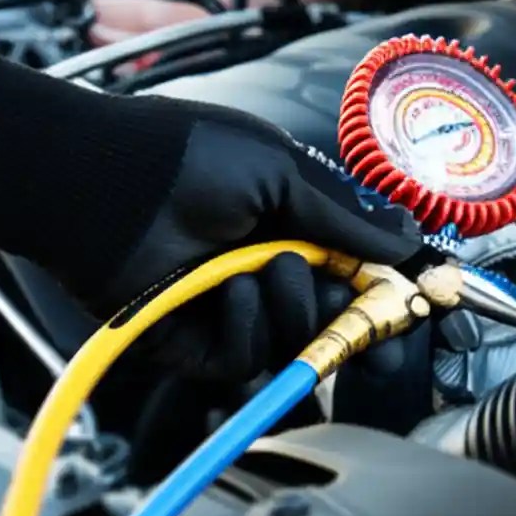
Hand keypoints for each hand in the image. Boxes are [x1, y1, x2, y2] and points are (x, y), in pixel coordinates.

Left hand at [0, 57, 422, 377]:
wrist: (104, 181)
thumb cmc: (185, 158)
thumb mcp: (280, 170)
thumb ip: (345, 215)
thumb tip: (408, 237)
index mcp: (285, 222)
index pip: (348, 270)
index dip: (382, 292)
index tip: (411, 305)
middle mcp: (259, 268)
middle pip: (328, 319)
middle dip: (350, 316)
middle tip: (358, 307)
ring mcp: (226, 308)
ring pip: (291, 342)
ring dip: (291, 306)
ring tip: (264, 266)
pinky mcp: (191, 342)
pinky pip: (243, 357)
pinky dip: (244, 325)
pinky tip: (227, 289)